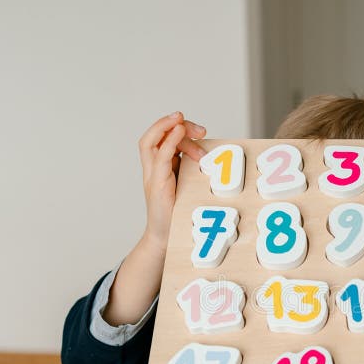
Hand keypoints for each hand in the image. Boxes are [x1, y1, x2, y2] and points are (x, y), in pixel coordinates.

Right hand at [138, 111, 206, 250]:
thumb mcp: (188, 185)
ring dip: (171, 129)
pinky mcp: (157, 185)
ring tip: (192, 129)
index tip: (199, 129)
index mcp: (160, 168)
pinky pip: (160, 157)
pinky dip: (169, 141)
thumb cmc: (178, 213)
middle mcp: (152, 169)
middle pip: (155, 136)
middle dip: (176, 125)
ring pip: (151, 141)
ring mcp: (152, 176)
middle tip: (201, 130)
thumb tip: (213, 154)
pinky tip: (179, 132)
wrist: (166, 238)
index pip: (160, 138)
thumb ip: (192, 169)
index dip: (174, 127)